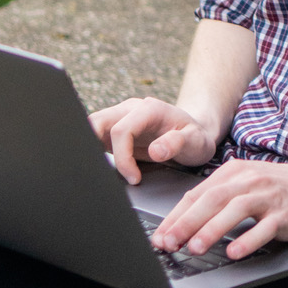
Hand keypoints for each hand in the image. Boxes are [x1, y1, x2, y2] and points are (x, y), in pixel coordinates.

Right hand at [89, 97, 218, 184]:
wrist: (195, 133)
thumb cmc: (195, 137)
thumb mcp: (196, 141)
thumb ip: (176, 143)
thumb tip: (155, 151)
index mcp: (149, 110)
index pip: (121, 130)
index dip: (122, 157)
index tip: (133, 178)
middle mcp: (132, 110)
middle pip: (98, 121)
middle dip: (94, 147)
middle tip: (103, 173)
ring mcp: (123, 118)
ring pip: (93, 125)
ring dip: (91, 147)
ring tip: (100, 171)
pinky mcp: (118, 129)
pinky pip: (97, 135)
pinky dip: (94, 149)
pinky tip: (101, 166)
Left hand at [151, 157, 287, 259]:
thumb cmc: (276, 188)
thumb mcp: (244, 184)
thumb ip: (217, 198)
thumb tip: (183, 221)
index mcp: (233, 172)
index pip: (198, 194)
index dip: (177, 215)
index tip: (160, 236)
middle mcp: (248, 180)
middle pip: (212, 199)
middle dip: (187, 222)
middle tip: (169, 242)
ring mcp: (268, 196)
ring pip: (236, 210)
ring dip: (213, 229)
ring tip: (195, 247)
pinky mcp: (285, 213)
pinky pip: (264, 228)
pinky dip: (248, 240)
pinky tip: (234, 252)